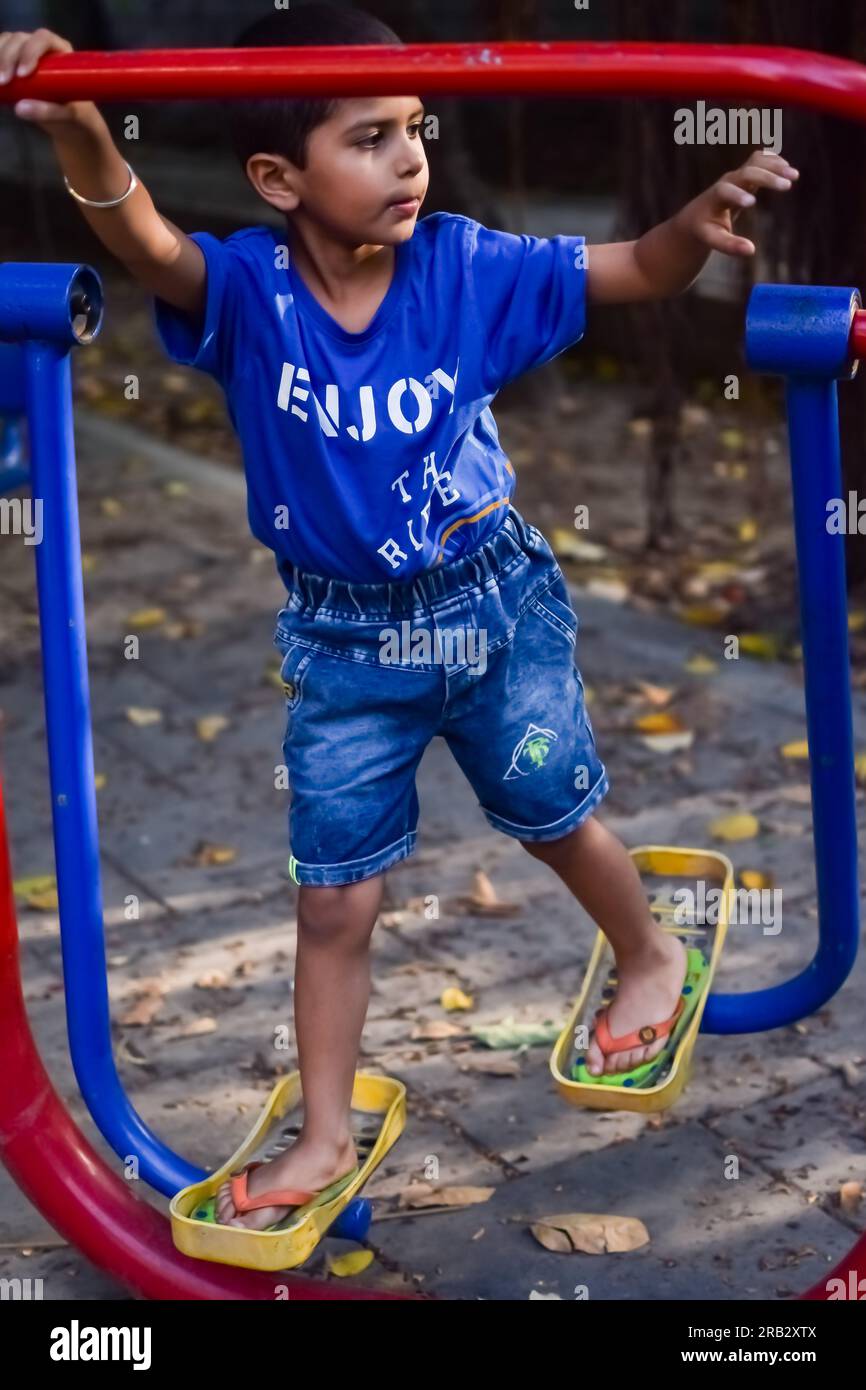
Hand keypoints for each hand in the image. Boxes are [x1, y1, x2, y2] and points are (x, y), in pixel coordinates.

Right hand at [0, 27, 91, 134]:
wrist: (68, 120)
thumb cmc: (76, 114)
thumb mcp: (68, 115)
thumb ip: (48, 111)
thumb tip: (19, 108)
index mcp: (61, 51)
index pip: (44, 39)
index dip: (30, 51)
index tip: (22, 74)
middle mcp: (42, 46)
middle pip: (20, 39)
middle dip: (8, 57)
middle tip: (3, 81)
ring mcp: (25, 51)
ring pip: (6, 42)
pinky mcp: (13, 61)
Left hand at [680, 150, 798, 256]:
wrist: (698, 214)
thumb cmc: (704, 229)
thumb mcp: (712, 240)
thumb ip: (729, 245)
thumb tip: (751, 250)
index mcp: (715, 197)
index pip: (725, 191)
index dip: (737, 195)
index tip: (752, 203)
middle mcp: (727, 181)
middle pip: (746, 172)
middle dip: (766, 177)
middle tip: (788, 185)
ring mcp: (737, 175)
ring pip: (755, 162)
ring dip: (775, 166)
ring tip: (794, 175)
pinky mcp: (745, 174)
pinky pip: (759, 160)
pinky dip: (773, 161)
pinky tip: (787, 168)